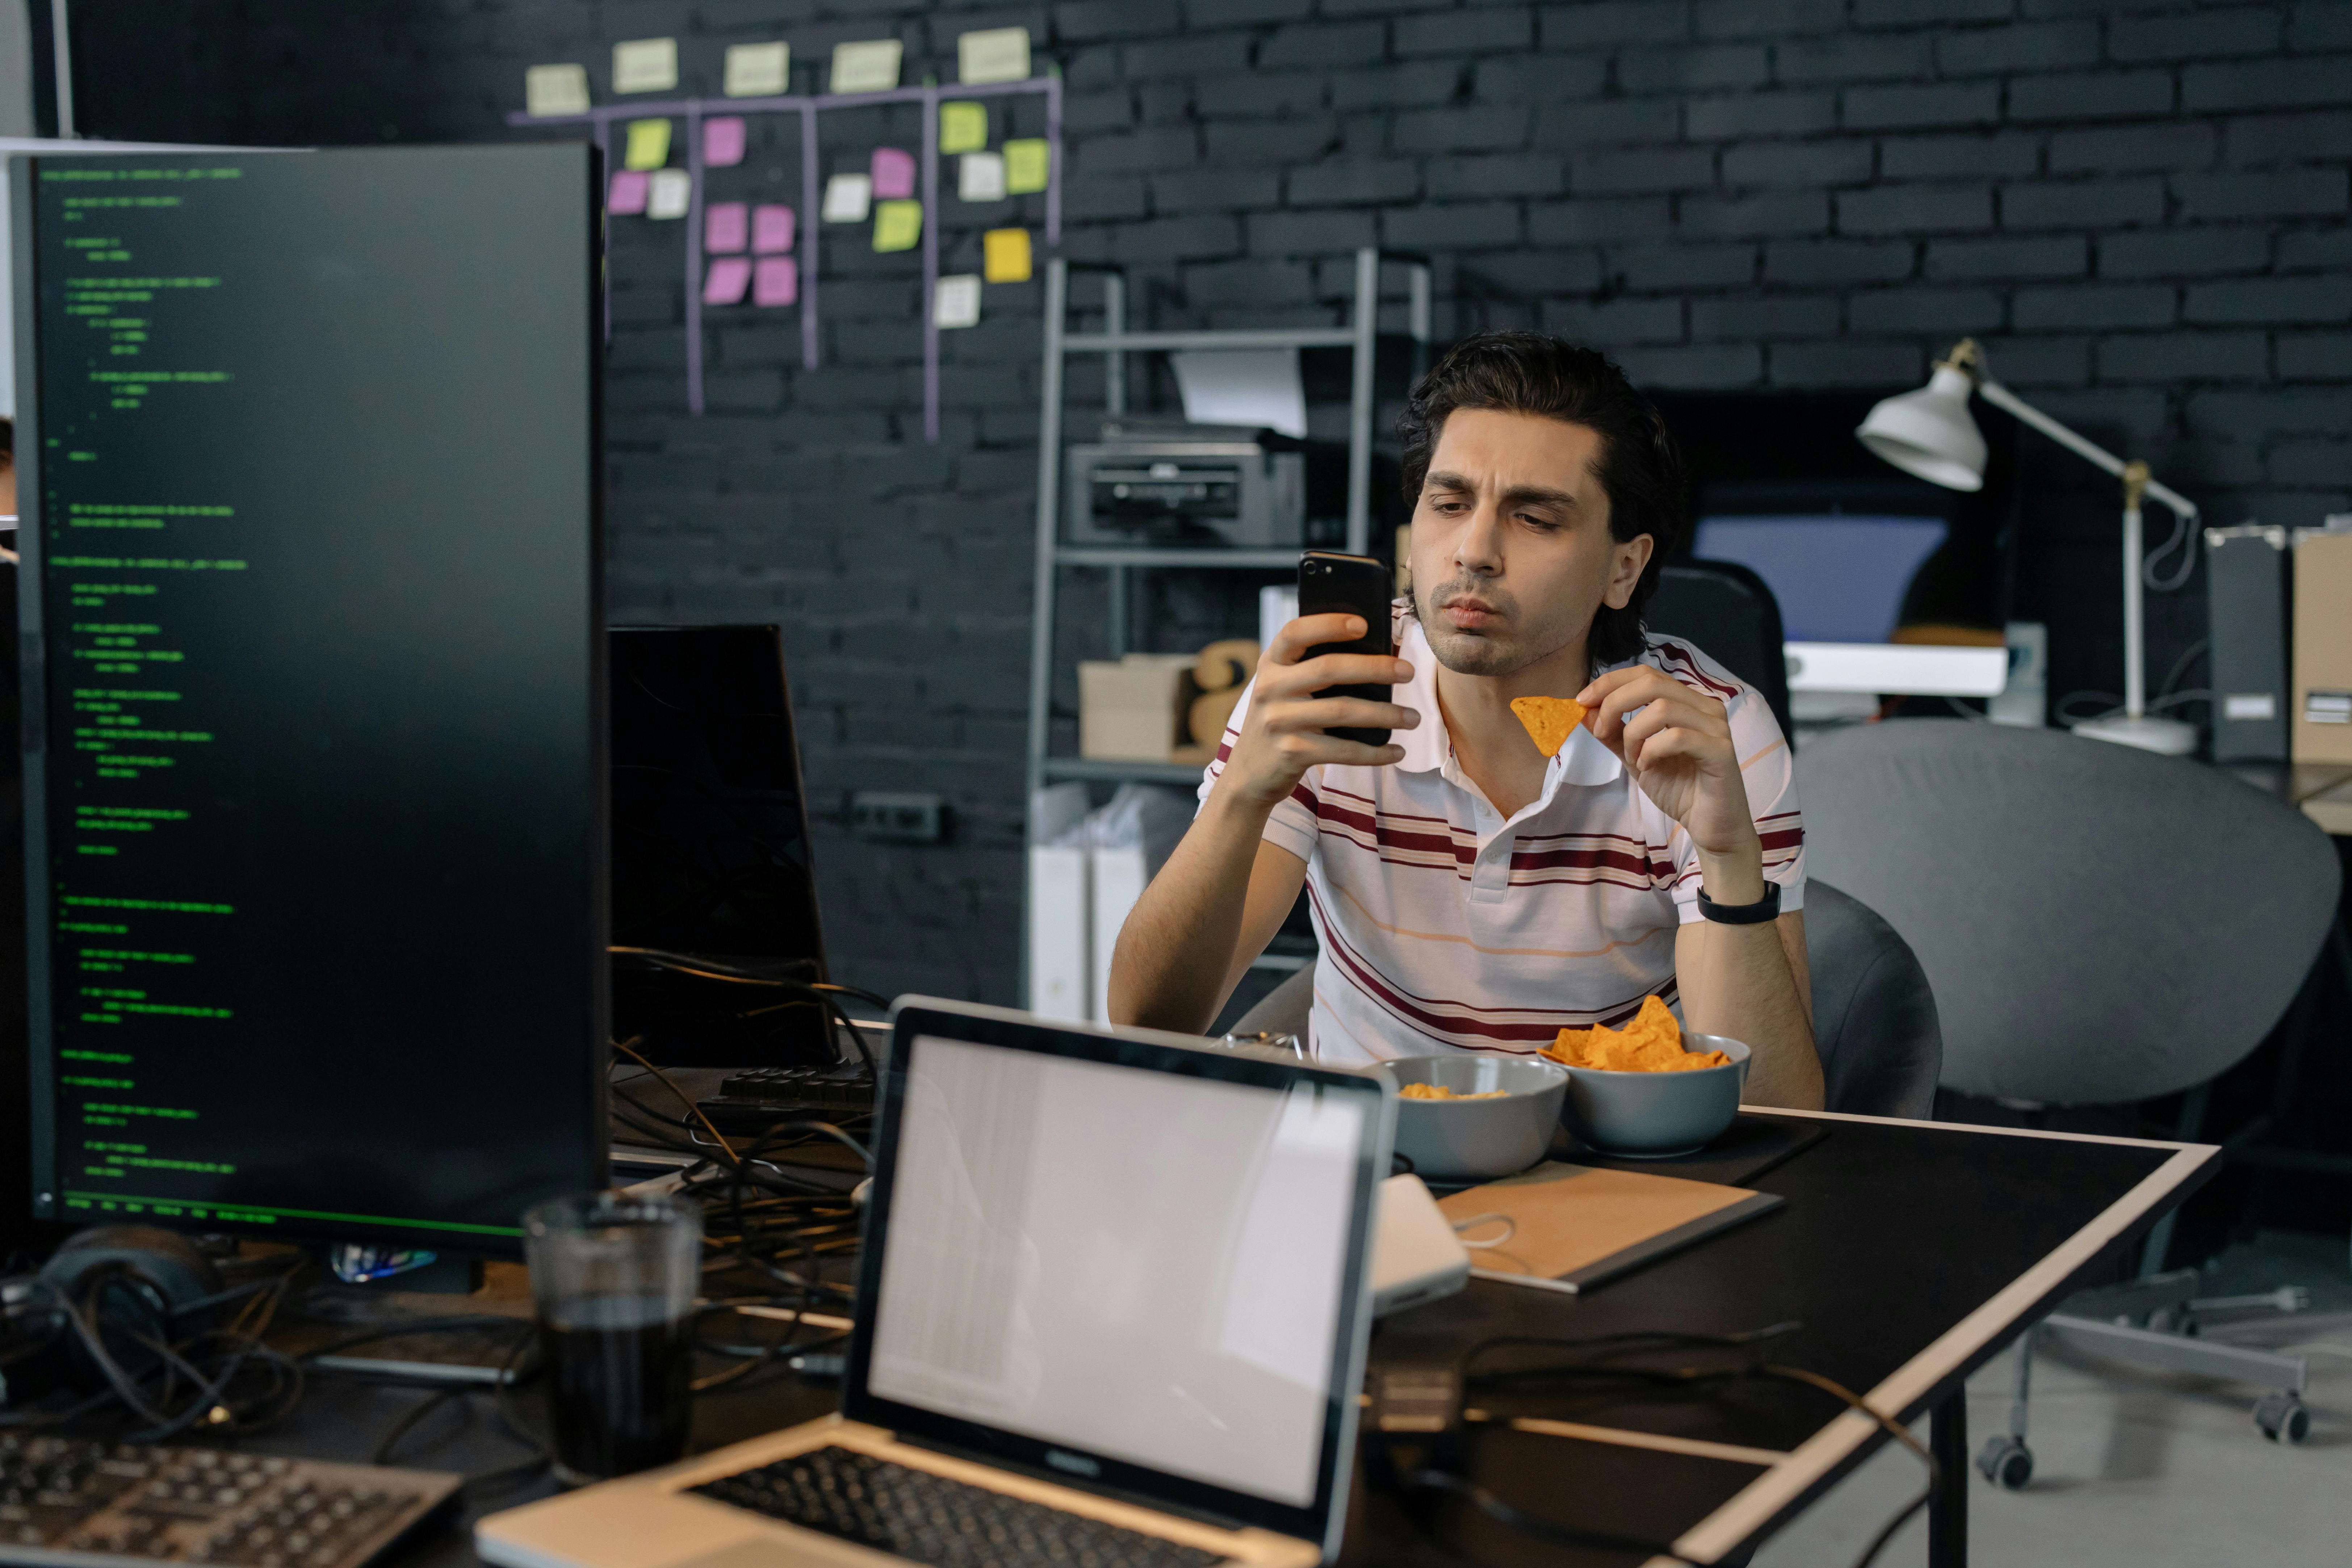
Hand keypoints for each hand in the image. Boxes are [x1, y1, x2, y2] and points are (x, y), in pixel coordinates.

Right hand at [1212, 615, 1418, 812]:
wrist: (1249, 774)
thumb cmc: (1280, 721)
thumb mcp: (1282, 688)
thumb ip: (1309, 669)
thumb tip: (1375, 654)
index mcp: (1271, 664)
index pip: (1295, 632)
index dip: (1328, 624)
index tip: (1364, 624)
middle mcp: (1270, 688)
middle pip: (1329, 668)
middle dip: (1375, 668)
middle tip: (1408, 671)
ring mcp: (1278, 721)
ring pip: (1343, 711)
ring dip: (1385, 714)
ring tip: (1413, 717)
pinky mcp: (1291, 752)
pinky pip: (1343, 750)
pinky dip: (1374, 752)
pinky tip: (1395, 751)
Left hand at [1576, 666, 1757, 860]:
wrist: (1711, 827)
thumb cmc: (1679, 789)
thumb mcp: (1636, 757)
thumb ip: (1614, 733)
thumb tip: (1584, 709)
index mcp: (1686, 701)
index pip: (1645, 673)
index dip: (1609, 683)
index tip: (1582, 701)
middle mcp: (1704, 707)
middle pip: (1651, 682)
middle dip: (1614, 703)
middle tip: (1600, 731)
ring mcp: (1715, 727)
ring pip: (1662, 708)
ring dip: (1634, 734)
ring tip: (1634, 758)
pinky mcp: (1721, 750)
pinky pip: (1676, 737)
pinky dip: (1651, 751)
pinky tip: (1648, 767)